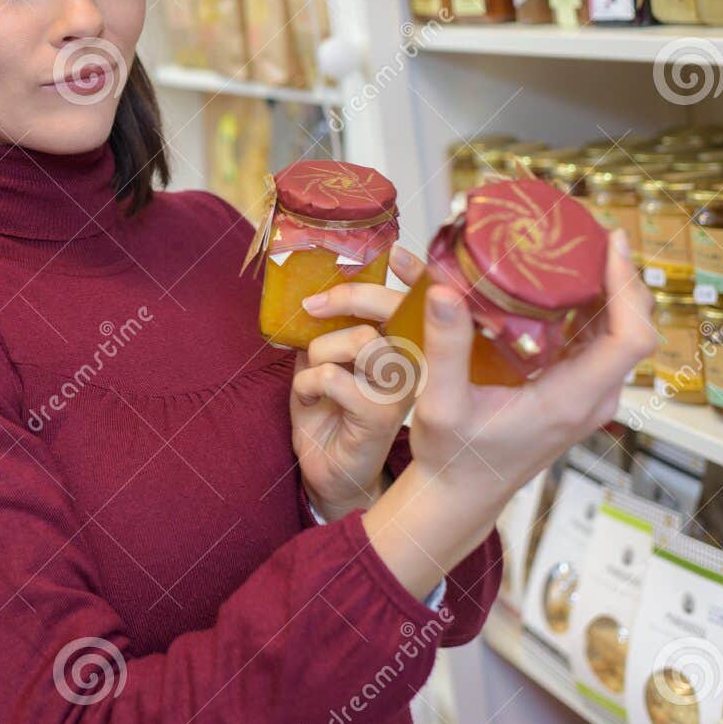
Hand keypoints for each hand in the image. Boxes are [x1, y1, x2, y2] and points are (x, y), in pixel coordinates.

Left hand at [290, 245, 425, 521]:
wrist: (326, 469)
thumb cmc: (328, 412)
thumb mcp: (324, 359)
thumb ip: (330, 328)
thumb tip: (318, 289)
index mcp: (402, 347)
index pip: (410, 301)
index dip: (412, 272)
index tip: (394, 254)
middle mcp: (412, 365)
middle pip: (388, 310)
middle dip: (345, 299)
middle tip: (312, 307)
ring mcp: (401, 390)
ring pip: (361, 341)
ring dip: (321, 352)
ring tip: (314, 377)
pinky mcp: (382, 415)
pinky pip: (335, 376)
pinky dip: (310, 382)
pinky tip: (311, 399)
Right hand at [362, 229, 655, 598]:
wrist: (459, 495)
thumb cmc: (453, 459)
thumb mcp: (440, 403)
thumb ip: (446, 347)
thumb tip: (443, 289)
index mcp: (570, 400)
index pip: (631, 338)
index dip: (629, 287)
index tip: (610, 245)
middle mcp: (590, 399)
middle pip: (630, 328)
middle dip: (617, 278)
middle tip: (587, 235)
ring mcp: (586, 399)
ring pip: (615, 335)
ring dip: (603, 292)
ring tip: (575, 251)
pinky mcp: (573, 397)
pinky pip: (595, 346)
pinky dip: (586, 312)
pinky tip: (557, 288)